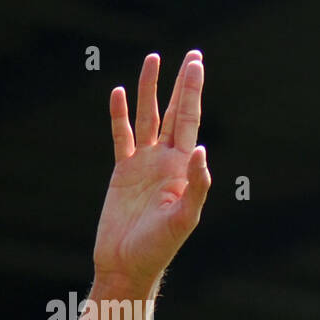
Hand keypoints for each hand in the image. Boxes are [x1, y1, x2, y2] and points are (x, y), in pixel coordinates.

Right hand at [93, 51, 211, 294]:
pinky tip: (119, 93)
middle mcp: (166, 162)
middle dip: (181, 85)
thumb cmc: (159, 247)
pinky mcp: (122, 172)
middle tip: (191, 55)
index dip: (192, 92)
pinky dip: (119, 115)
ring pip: (147, 118)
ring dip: (150, 90)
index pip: (190, 121)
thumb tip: (200, 150)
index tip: (196, 64)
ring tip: (153, 60)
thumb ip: (195, 186)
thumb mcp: (183, 219)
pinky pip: (121, 136)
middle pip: (175, 113)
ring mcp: (143, 165)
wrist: (127, 264)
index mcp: (182, 169)